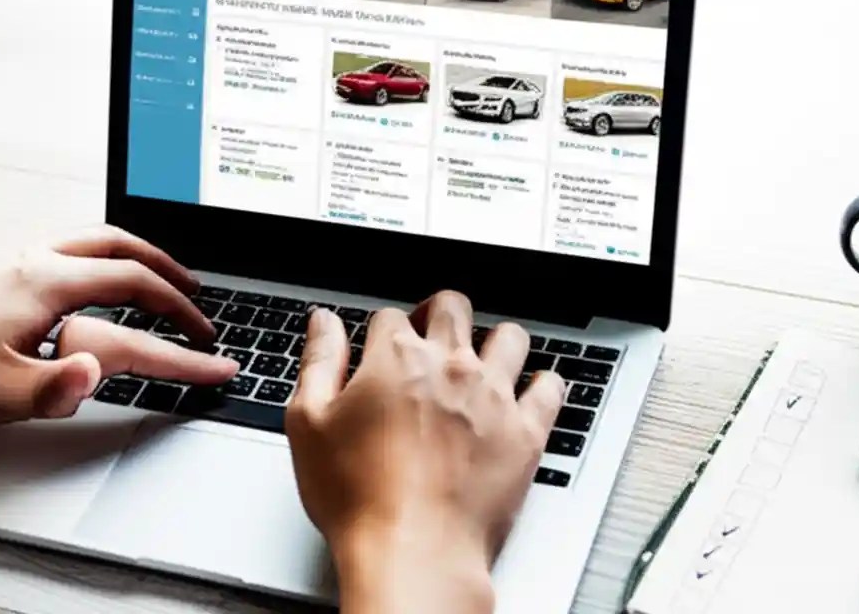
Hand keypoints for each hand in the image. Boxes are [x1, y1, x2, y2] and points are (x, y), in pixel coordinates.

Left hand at [0, 226, 236, 434]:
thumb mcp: (0, 395)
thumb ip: (52, 386)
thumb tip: (95, 372)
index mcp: (43, 286)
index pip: (134, 289)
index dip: (181, 319)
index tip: (209, 345)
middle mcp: (35, 265)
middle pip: (122, 250)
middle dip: (170, 274)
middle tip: (198, 302)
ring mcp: (21, 266)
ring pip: (98, 241)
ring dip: (141, 257)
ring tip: (167, 282)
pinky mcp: (10, 277)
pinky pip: (76, 250)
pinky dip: (110, 259)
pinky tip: (110, 283)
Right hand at [286, 291, 564, 613]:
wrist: (413, 552)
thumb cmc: (359, 499)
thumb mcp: (308, 423)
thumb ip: (319, 362)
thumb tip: (323, 322)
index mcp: (395, 358)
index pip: (390, 315)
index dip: (383, 332)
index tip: (380, 350)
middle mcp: (449, 365)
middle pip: (452, 307)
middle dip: (439, 313)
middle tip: (432, 335)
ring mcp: (493, 396)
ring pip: (508, 336)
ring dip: (495, 341)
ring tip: (483, 359)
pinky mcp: (526, 431)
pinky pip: (550, 387)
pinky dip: (543, 384)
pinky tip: (530, 391)